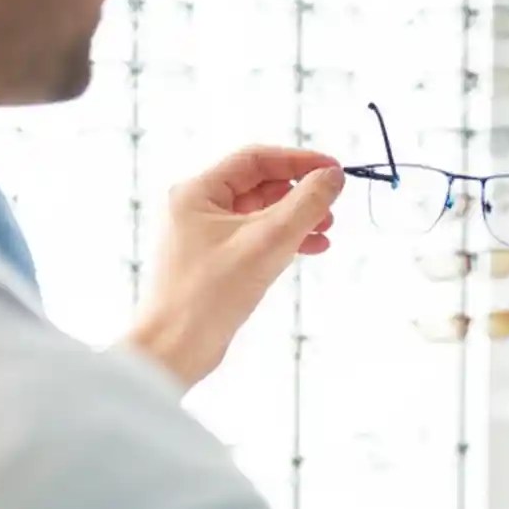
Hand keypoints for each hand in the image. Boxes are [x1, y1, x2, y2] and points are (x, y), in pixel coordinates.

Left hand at [127, 146, 344, 388]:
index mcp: (197, 192)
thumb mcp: (268, 241)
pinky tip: (311, 247)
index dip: (299, 160)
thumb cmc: (210, 293)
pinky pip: (256, 237)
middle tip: (332, 204)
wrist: (175, 349)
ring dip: (296, 217)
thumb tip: (332, 177)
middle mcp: (197, 208)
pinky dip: (284, 239)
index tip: (333, 169)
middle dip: (300, 193)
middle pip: (260, 185)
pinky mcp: (215, 261)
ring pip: (261, 213)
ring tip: (327, 229)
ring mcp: (205, 236)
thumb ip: (306, 203)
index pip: (256, 159)